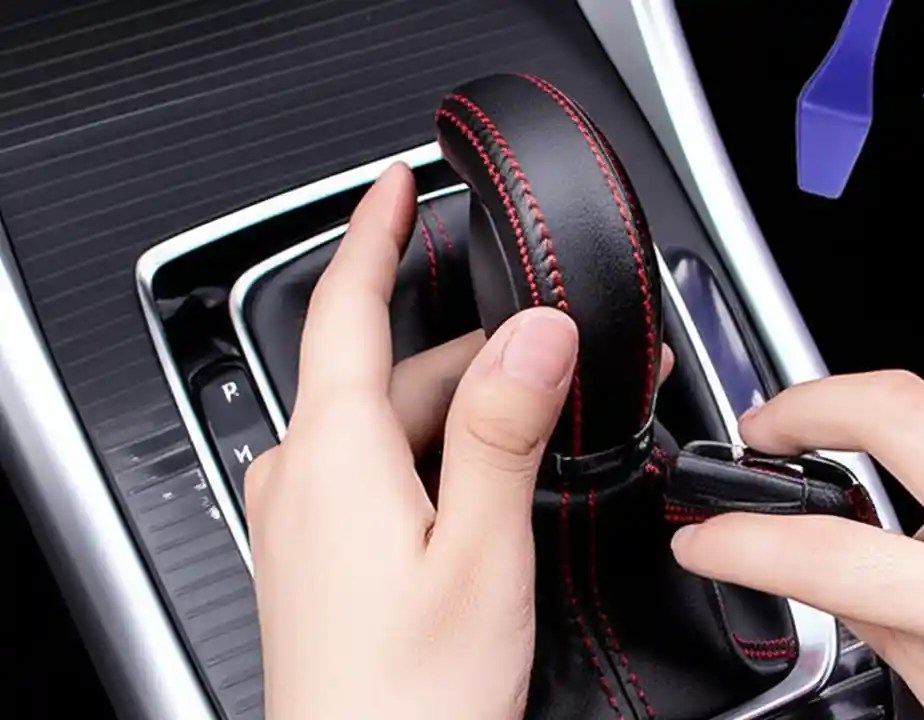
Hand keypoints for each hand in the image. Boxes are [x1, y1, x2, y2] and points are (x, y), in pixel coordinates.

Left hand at [245, 164, 578, 719]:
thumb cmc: (407, 697)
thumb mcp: (479, 549)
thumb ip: (501, 431)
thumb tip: (533, 335)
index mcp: (332, 456)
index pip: (342, 308)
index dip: (371, 235)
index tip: (392, 185)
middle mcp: (300, 476)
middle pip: (389, 373)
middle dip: (474, 353)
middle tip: (560, 355)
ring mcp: (300, 518)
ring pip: (386, 425)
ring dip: (459, 411)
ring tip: (540, 426)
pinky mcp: (312, 553)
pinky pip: (372, 470)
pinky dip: (432, 455)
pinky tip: (481, 486)